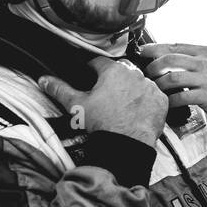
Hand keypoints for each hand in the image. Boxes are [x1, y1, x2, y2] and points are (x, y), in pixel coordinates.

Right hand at [38, 56, 169, 146]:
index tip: (90, 77)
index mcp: (113, 70)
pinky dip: (146, 102)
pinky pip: (153, 97)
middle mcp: (135, 74)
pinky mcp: (161, 101)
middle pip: (120, 73)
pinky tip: (137, 112)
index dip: (91, 70)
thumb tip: (44, 80)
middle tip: (106, 98)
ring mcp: (151, 87)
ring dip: (131, 91)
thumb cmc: (102, 123)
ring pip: (138, 84)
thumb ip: (60, 89)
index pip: (99, 63)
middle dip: (113, 82)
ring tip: (122, 107)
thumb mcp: (77, 105)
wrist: (126, 143)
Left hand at [138, 43, 206, 123]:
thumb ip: (188, 57)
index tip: (141, 52)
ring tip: (155, 88)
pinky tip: (167, 102)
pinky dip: (170, 100)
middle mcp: (206, 62)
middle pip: (170, 60)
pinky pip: (182, 97)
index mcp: (204, 51)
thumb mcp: (206, 63)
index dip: (154, 48)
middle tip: (147, 74)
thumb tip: (158, 54)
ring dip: (159, 84)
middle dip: (153, 67)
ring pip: (173, 78)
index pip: (174, 46)